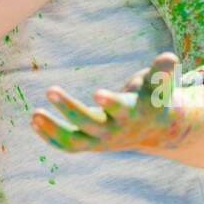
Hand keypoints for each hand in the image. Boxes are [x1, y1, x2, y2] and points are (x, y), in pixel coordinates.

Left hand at [31, 52, 184, 152]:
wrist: (159, 131)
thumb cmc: (155, 99)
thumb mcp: (161, 85)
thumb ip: (162, 73)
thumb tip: (169, 58)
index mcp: (133, 114)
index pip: (120, 109)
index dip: (110, 102)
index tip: (96, 92)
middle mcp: (116, 131)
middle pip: (90, 124)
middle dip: (70, 107)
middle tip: (50, 88)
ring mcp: (102, 141)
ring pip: (74, 141)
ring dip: (53, 128)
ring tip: (34, 114)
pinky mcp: (92, 145)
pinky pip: (68, 145)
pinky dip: (51, 136)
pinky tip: (34, 121)